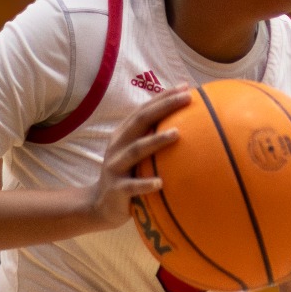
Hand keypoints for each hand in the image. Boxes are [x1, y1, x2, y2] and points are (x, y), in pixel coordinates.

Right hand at [86, 88, 191, 230]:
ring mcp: (115, 166)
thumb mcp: (137, 154)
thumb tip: (190, 125)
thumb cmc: (129, 174)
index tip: (186, 86)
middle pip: (141, 121)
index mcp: (124, 134)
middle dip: (164, 107)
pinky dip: (145, 184)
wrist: (101, 205)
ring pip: (136, 150)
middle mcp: (118, 145)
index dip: (164, 97)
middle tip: (187, 98)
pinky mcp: (116, 189)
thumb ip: (153, 138)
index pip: (144, 109)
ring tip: (177, 133)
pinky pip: (132, 186)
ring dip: (157, 141)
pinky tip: (161, 183)